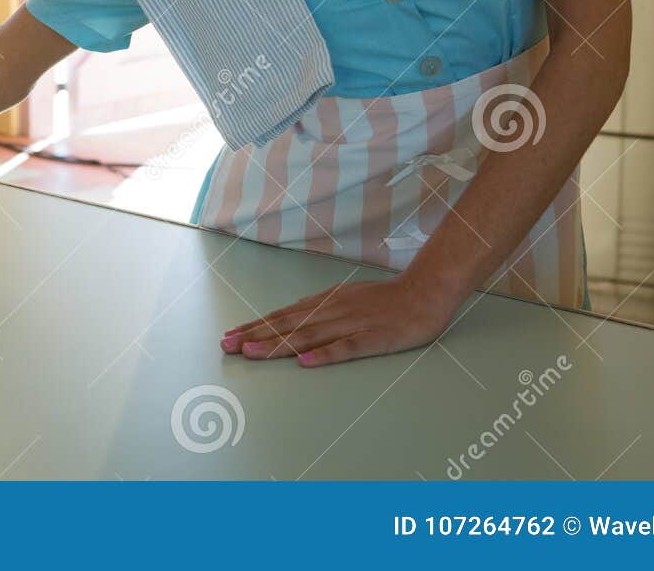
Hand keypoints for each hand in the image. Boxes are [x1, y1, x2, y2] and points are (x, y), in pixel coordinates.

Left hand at [220, 275, 460, 367]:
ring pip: (309, 335)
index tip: (231, 335)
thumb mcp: (347, 297)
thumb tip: (291, 314)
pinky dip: (325, 355)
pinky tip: (306, 363)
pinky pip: (347, 347)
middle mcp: (332, 310)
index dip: (255, 326)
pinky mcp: (374, 338)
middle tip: (227, 345)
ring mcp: (352, 324)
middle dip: (255, 335)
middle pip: (288, 324)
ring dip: (278, 344)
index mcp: (326, 303)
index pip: (284, 315)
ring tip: (252, 353)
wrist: (426, 290)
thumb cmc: (387, 299)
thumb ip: (320, 308)